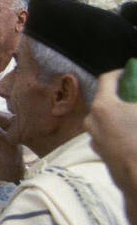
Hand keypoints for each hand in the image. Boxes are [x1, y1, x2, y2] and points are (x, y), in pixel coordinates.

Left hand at [86, 68, 136, 210]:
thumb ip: (136, 99)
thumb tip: (134, 103)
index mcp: (103, 106)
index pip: (107, 79)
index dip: (121, 73)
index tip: (130, 73)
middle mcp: (92, 120)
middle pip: (106, 99)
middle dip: (122, 96)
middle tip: (135, 95)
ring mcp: (94, 137)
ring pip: (105, 118)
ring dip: (120, 114)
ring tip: (134, 116)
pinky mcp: (100, 152)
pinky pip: (108, 134)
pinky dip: (118, 130)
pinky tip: (132, 134)